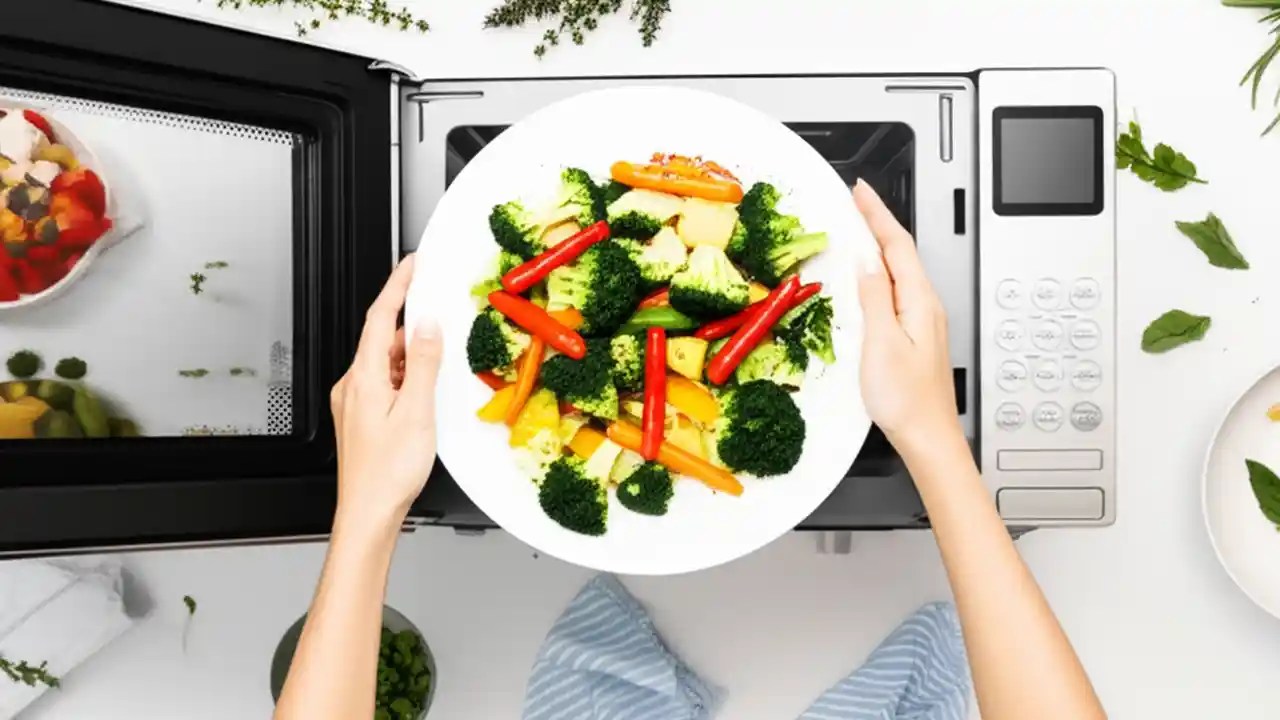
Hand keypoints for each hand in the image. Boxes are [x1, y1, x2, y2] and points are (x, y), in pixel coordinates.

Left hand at [330, 254, 441, 524]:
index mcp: (364, 377)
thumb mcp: (417, 412)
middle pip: (383, 338)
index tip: (412, 265)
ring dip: (412, 355)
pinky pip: (384, 382)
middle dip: (412, 323)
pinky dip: (406, 376)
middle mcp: (353, 386)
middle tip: (440, 313)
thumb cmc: (387, 473)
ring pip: (385, 362)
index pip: (379, 316)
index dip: (397, 285)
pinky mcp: (361, 417)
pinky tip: (424, 391)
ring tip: (439, 362)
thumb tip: (429, 327)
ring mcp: (355, 402)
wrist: (368, 513)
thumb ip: (425, 365)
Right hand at [853, 180, 962, 455]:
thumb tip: (865, 263)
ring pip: (899, 270)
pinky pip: (896, 290)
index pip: (897, 244)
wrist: (929, 437)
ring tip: (858, 229)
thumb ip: (874, 299)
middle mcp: (925, 306)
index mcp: (919, 302)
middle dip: (878, 222)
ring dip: (879, 245)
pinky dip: (880, 273)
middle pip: (901, 252)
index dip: (877, 214)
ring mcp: (922, 320)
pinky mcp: (915, 335)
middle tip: (856, 202)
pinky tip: (868, 278)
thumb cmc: (907, 400)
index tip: (860, 191)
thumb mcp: (882, 344)